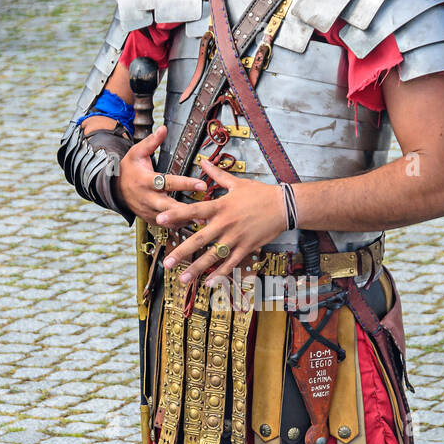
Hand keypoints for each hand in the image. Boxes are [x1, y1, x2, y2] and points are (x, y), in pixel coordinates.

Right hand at [106, 123, 203, 224]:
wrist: (115, 188)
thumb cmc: (129, 169)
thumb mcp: (136, 152)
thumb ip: (151, 142)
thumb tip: (163, 128)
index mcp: (146, 181)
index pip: (168, 182)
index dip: (186, 184)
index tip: (202, 184)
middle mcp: (147, 198)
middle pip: (169, 206)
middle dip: (186, 210)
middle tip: (205, 212)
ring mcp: (148, 210)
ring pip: (169, 218)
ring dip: (186, 219)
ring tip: (204, 219)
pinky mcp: (150, 218)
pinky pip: (166, 224)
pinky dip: (178, 224)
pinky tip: (192, 222)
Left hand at [158, 156, 286, 284]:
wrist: (284, 206)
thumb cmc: (260, 194)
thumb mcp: (237, 183)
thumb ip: (217, 174)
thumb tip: (203, 162)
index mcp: (221, 206)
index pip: (194, 210)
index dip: (176, 214)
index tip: (160, 219)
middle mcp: (226, 224)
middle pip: (199, 239)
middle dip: (181, 252)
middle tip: (166, 262)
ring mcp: (236, 238)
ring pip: (213, 256)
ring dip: (197, 268)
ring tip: (182, 278)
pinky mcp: (246, 248)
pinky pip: (231, 263)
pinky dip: (220, 273)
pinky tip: (208, 282)